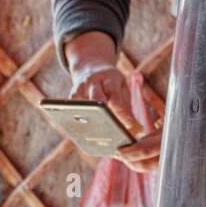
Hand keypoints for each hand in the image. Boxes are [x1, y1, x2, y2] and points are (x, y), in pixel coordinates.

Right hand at [65, 30, 161, 169]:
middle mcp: (92, 82)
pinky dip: (81, 124)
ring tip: (99, 140)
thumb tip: (134, 130)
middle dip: (105, 119)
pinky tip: (88, 136)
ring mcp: (79, 89)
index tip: (129, 127)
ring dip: (90, 124)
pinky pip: (74, 112)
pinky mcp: (70, 98)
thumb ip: (126, 106)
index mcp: (109, 78)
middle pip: (97, 102)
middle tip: (113, 135)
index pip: (115, 98)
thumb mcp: (122, 87)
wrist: (91, 66)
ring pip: (83, 109)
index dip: (122, 114)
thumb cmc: (111, 83)